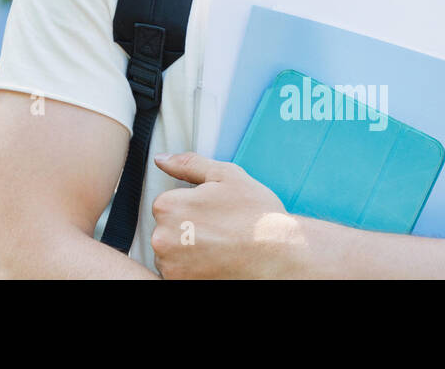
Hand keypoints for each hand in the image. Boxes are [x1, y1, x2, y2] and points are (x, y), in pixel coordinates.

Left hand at [149, 151, 306, 278]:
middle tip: (219, 232)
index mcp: (168, 207)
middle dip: (188, 231)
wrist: (282, 256)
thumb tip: (162, 159)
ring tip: (220, 250)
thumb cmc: (257, 216)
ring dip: (189, 253)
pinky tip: (214, 265)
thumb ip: (188, 165)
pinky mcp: (181, 285)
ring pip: (172, 256)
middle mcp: (162, 238)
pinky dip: (192, 271)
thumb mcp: (225, 176)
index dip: (192, 208)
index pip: (167, 206)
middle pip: (167, 232)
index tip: (213, 215)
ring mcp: (170, 266)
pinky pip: (178, 275)